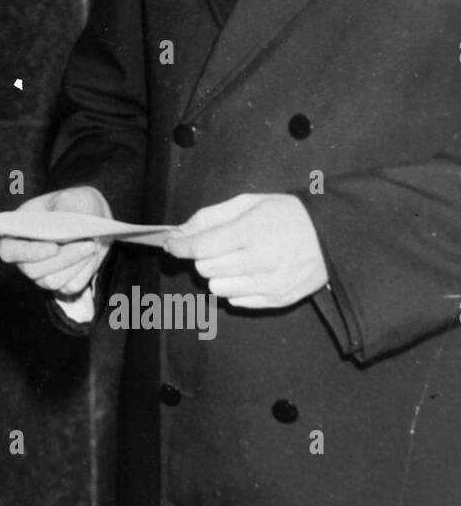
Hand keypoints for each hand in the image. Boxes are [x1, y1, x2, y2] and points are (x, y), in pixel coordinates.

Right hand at [0, 186, 113, 295]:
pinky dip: (84, 272)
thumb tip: (62, 230)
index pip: (8, 250)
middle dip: (62, 259)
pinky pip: (69, 287)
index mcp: (18, 231)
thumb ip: (64, 209)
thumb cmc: (76, 203)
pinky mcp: (61, 282)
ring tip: (92, 245)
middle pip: (31, 270)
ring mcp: (42, 271)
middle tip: (88, 244)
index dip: (27, 253)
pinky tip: (91, 256)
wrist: (96, 217)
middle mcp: (25, 256)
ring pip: (51, 281)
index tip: (54, 248)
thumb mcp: (72, 198)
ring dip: (75, 265)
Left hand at [163, 193, 327, 308]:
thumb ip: (211, 217)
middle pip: (205, 269)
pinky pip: (237, 302)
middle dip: (204, 257)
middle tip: (218, 247)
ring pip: (218, 288)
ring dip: (219, 275)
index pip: (200, 247)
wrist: (334, 237)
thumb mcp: (249, 203)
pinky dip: (237, 289)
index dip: (179, 246)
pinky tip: (252, 274)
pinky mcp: (278, 300)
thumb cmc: (287, 214)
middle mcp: (259, 262)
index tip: (170, 244)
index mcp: (250, 233)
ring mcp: (269, 284)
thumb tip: (180, 232)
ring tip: (237, 261)